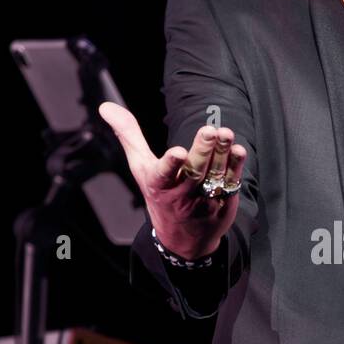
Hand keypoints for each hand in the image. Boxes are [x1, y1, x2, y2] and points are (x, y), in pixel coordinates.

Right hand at [99, 101, 247, 260]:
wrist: (183, 237)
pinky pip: (230, 182)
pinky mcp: (223, 202)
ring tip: (225, 133)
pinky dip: (235, 166)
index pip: (164, 174)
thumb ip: (128, 135)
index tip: (178, 152)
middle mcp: (182, 194)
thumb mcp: (140, 167)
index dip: (171, 164)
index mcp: (159, 185)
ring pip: (214, 174)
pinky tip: (237, 149)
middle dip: (202, 150)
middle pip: (193, 171)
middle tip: (210, 130)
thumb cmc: (159, 193)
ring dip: (222, 154)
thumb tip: (105, 107)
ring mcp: (204, 199)